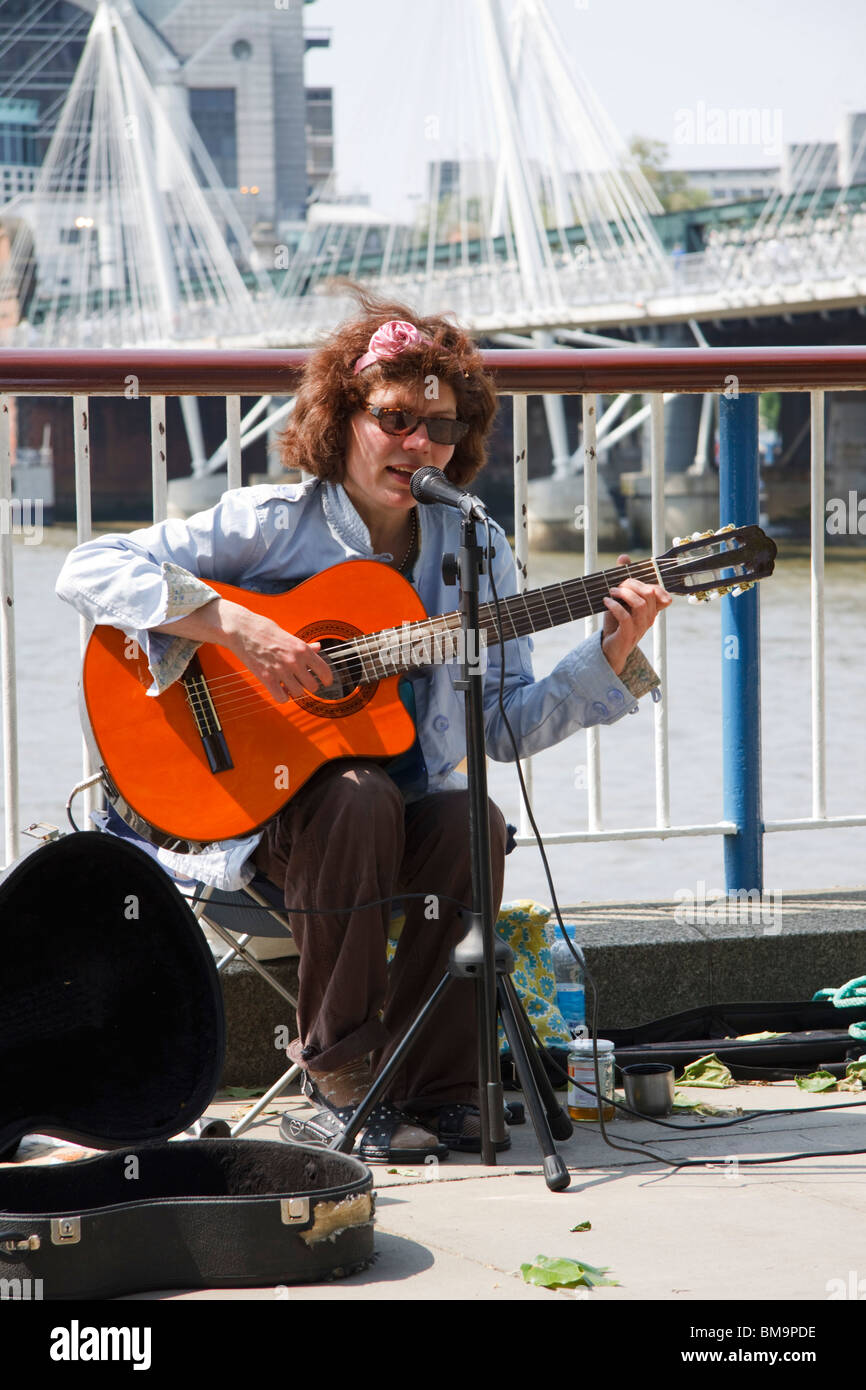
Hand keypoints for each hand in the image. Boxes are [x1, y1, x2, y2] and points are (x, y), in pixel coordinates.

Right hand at [221, 604, 332, 702]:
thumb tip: (318, 647)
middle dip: (308, 686)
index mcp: (302, 649)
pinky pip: (282, 698)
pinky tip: (279, 690)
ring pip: (298, 694)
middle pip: (312, 686)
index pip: (324, 671)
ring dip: (294, 692)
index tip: (326, 683)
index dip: (327, 680)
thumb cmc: (266, 631)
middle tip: (301, 682)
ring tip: (288, 685)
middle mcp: (295, 660)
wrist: (243, 630)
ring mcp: (281, 670)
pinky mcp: (266, 678)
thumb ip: (305, 646)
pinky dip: (282, 697)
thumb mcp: (290, 636)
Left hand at [601, 553, 671, 676]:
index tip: (628, 577)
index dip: (649, 581)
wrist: (609, 648)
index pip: (660, 591)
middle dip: (631, 584)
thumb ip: (624, 579)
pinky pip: (626, 617)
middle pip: (648, 593)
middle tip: (615, 586)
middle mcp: (650, 617)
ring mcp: (641, 627)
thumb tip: (624, 557)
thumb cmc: (616, 622)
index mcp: (651, 609)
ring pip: (640, 604)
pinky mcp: (629, 634)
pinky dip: (615, 606)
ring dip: (624, 594)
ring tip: (611, 592)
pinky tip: (606, 601)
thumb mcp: (621, 599)